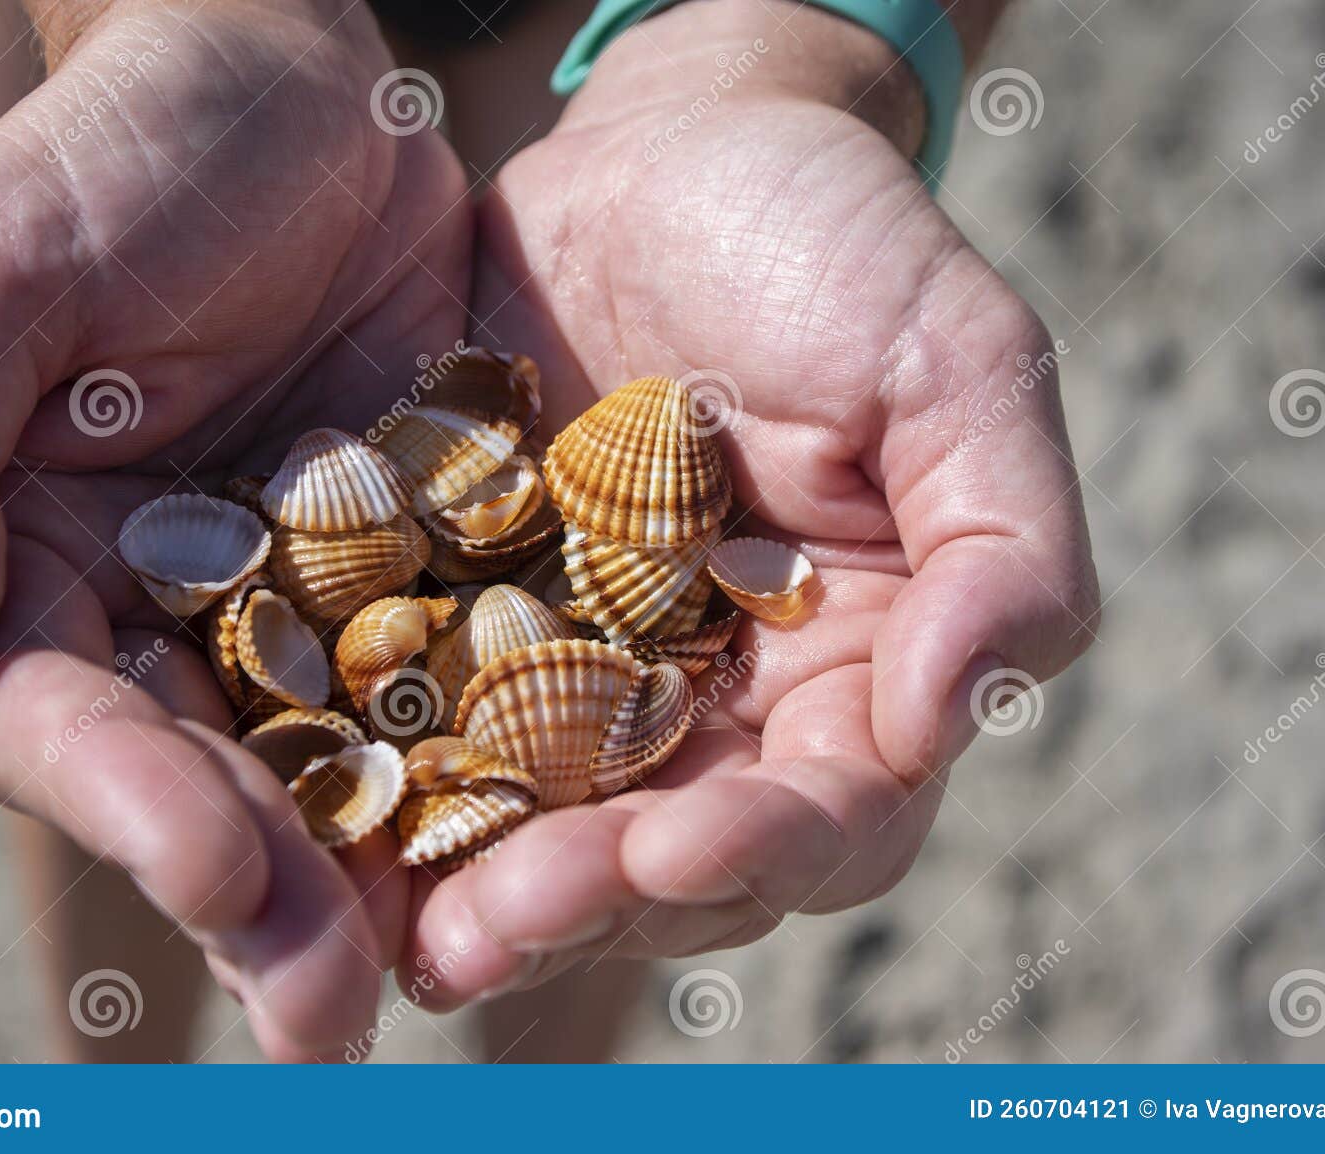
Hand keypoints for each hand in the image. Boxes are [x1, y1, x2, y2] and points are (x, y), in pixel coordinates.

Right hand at [0, 0, 470, 1059]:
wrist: (302, 91)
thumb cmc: (127, 156)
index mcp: (43, 575)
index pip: (65, 722)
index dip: (131, 804)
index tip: (216, 870)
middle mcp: (177, 622)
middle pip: (212, 784)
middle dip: (268, 896)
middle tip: (332, 1013)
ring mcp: (318, 609)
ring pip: (348, 765)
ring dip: (393, 875)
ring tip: (451, 970)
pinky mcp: (443, 573)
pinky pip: (475, 677)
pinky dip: (506, 756)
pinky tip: (564, 831)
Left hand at [404, 0, 1098, 1003]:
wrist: (671, 157)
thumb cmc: (837, 248)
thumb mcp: (956, 365)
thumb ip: (1003, 542)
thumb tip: (960, 714)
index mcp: (852, 673)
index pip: (830, 813)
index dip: (760, 850)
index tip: (676, 852)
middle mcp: (717, 707)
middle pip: (670, 860)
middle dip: (590, 901)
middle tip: (492, 927)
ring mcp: (582, 679)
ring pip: (540, 826)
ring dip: (474, 890)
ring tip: (402, 934)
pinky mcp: (465, 627)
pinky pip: (425, 727)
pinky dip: (384, 787)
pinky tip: (321, 825)